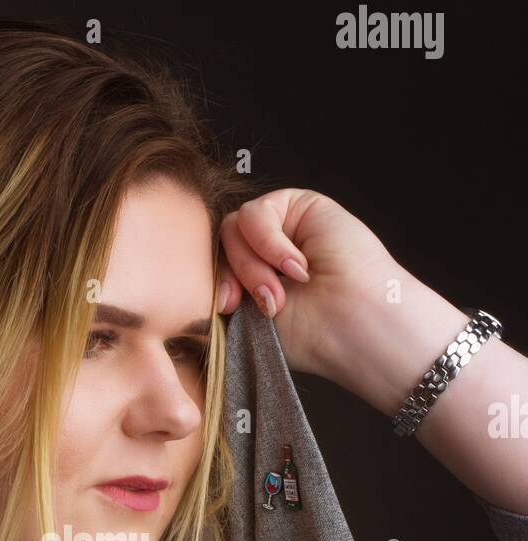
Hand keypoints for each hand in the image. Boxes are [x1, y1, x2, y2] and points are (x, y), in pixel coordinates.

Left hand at [217, 188, 401, 382]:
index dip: (214, 284)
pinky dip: (270, 244)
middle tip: (264, 305)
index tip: (226, 310)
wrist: (353, 328)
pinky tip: (298, 267)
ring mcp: (280, 226)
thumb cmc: (310, 335)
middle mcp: (263, 250)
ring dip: (253, 266)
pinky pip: (255, 214)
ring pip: (232, 229)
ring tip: (281, 294)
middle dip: (234, 277)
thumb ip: (218, 294)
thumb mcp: (246, 318)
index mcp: (249, 278)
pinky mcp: (297, 205)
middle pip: (219, 245)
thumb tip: (186, 283)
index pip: (211, 266)